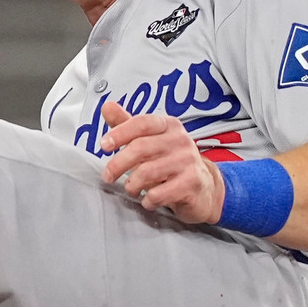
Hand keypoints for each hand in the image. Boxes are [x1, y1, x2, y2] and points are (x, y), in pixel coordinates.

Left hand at [99, 100, 222, 225]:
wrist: (204, 186)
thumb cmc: (170, 161)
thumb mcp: (149, 139)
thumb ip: (127, 124)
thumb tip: (107, 106)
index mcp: (169, 125)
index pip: (141, 123)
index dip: (119, 133)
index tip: (103, 145)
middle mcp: (181, 140)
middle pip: (140, 148)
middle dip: (117, 164)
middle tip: (108, 176)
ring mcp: (189, 161)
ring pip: (147, 172)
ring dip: (132, 185)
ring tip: (131, 188)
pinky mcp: (193, 183)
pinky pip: (159, 193)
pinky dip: (148, 200)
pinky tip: (148, 200)